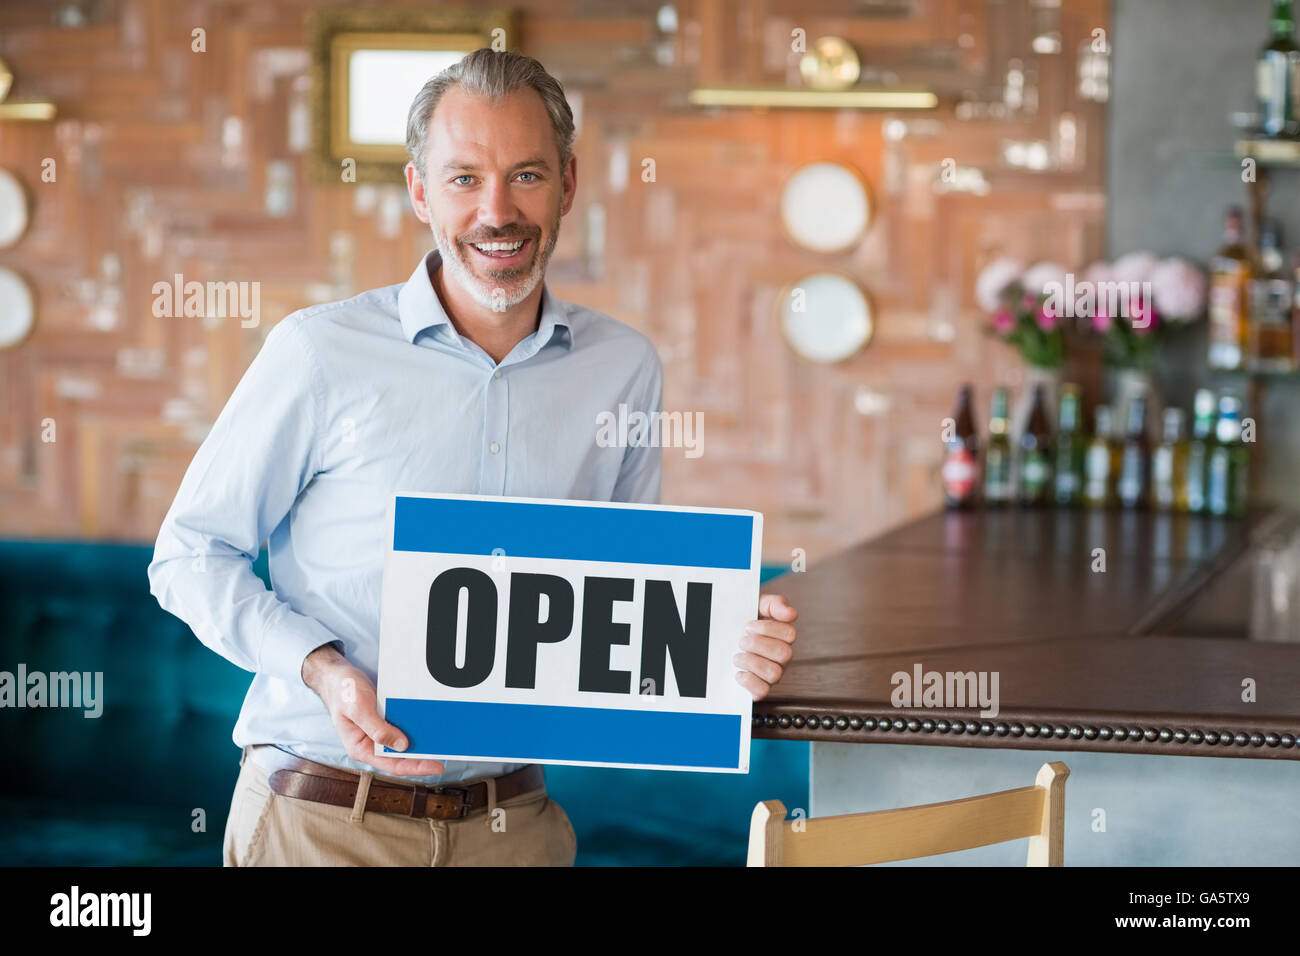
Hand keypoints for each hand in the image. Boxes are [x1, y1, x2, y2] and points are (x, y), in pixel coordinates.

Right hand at [301, 644, 445, 775]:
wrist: (338, 675)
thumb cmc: (343, 692)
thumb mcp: (358, 708)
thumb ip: (377, 729)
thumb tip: (401, 746)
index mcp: (361, 748)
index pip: (392, 765)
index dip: (416, 768)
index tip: (437, 767)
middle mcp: (371, 744)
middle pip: (401, 757)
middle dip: (423, 758)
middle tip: (446, 755)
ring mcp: (379, 733)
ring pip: (404, 744)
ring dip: (421, 744)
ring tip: (443, 744)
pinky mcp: (385, 721)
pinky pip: (402, 728)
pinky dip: (415, 729)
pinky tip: (430, 727)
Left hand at [734, 594, 797, 700]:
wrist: (723, 636)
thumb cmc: (743, 621)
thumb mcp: (757, 606)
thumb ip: (775, 604)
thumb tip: (791, 613)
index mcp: (783, 637)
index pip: (789, 634)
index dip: (767, 628)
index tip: (748, 625)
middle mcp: (782, 657)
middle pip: (784, 654)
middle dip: (757, 645)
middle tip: (742, 641)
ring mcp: (773, 674)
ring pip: (774, 673)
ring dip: (751, 662)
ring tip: (738, 656)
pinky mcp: (760, 688)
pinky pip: (762, 691)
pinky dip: (748, 681)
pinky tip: (739, 672)